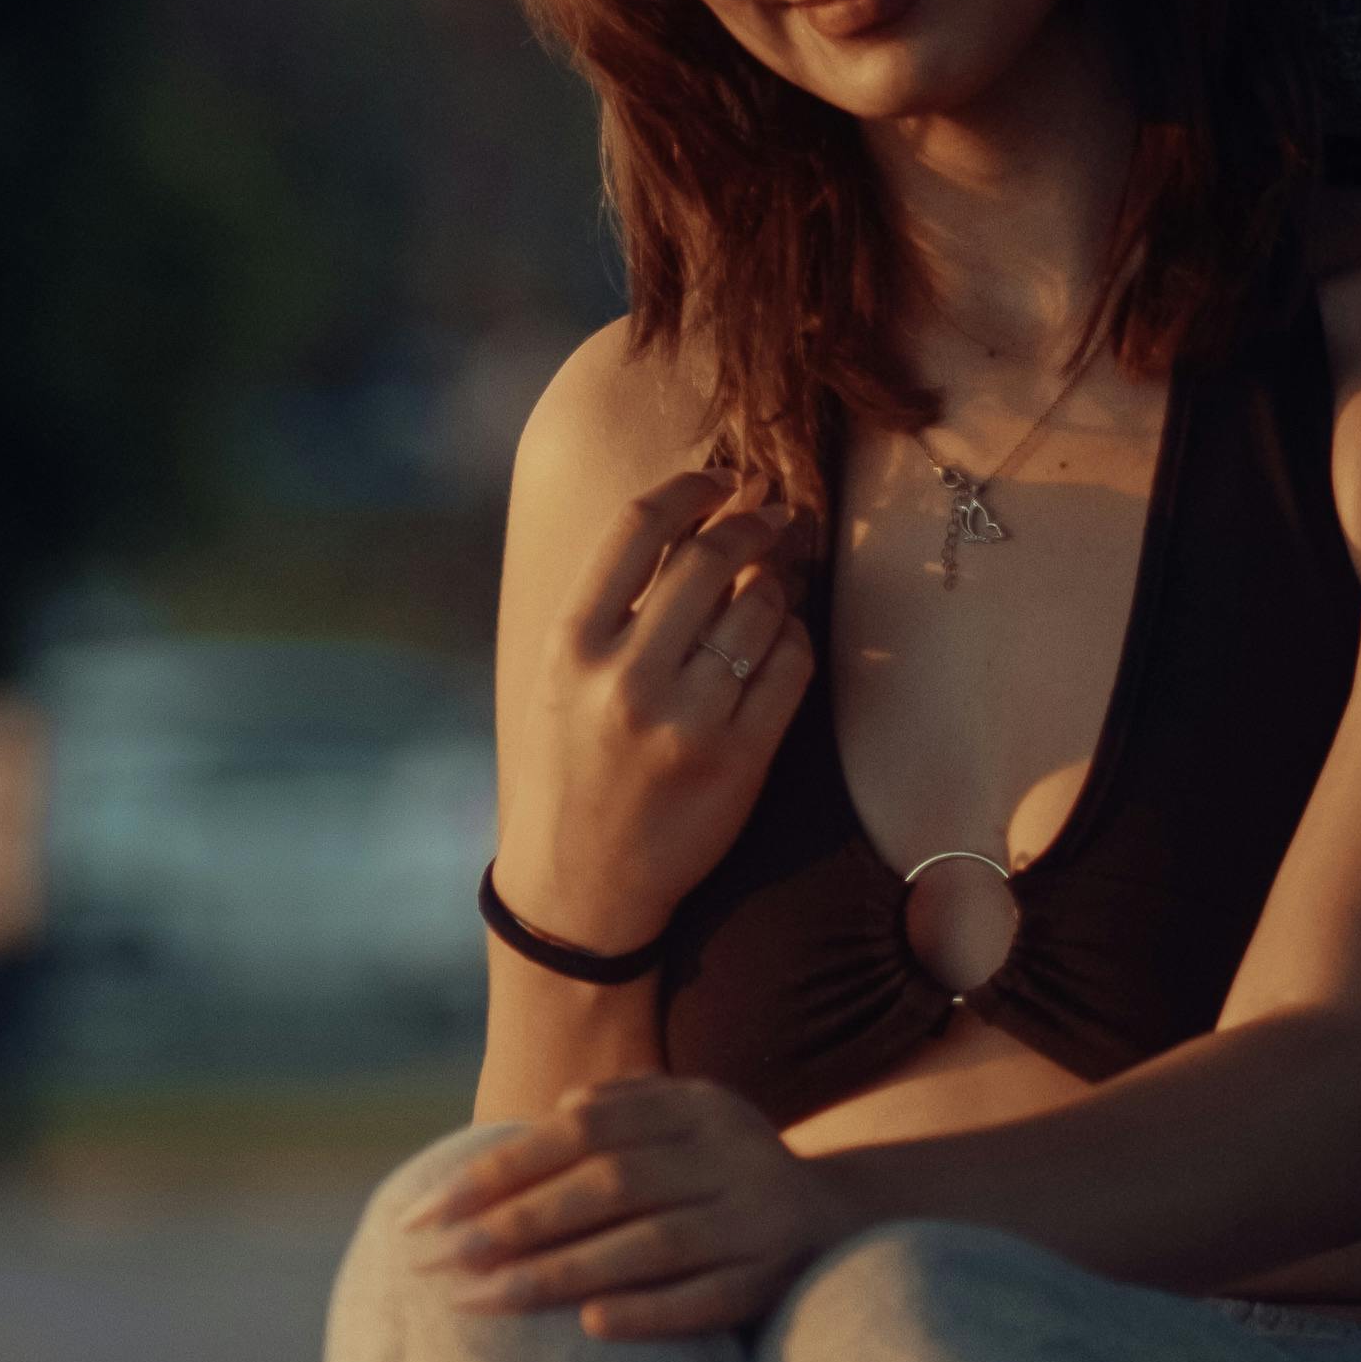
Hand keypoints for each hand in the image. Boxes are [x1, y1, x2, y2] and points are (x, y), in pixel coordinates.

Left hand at [401, 1078, 858, 1340]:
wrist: (852, 1223)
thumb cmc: (730, 1175)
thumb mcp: (693, 1119)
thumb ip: (625, 1107)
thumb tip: (550, 1117)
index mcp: (698, 1107)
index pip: (583, 1128)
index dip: (501, 1166)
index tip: (427, 1210)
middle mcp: (731, 1155)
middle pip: (609, 1183)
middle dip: (513, 1221)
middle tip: (434, 1260)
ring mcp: (758, 1220)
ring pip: (651, 1243)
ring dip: (558, 1272)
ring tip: (478, 1301)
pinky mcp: (778, 1282)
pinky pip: (710, 1299)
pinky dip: (651, 1311)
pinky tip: (589, 1328)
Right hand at [493, 469, 815, 960]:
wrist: (582, 881)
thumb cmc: (574, 764)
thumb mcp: (566, 676)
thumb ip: (615, 601)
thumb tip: (697, 514)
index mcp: (571, 644)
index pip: (638, 525)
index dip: (691, 486)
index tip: (722, 479)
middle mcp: (626, 677)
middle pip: (711, 557)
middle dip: (755, 523)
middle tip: (776, 516)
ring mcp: (686, 719)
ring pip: (762, 606)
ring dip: (779, 584)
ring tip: (774, 588)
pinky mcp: (738, 757)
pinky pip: (791, 664)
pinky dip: (794, 639)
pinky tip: (781, 641)